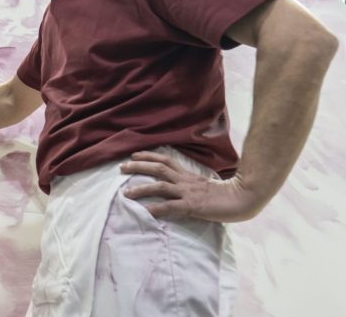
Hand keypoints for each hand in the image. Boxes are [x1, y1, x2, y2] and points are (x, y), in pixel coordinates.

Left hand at [121, 151, 264, 222]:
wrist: (244, 198)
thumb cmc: (229, 194)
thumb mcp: (207, 185)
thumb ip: (194, 184)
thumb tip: (182, 186)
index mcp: (189, 175)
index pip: (166, 160)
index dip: (149, 156)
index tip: (134, 155)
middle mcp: (185, 181)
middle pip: (158, 168)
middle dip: (138, 167)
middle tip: (121, 167)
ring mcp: (188, 193)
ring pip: (160, 186)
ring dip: (141, 189)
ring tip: (125, 193)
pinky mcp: (192, 206)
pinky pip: (171, 207)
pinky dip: (156, 208)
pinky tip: (145, 211)